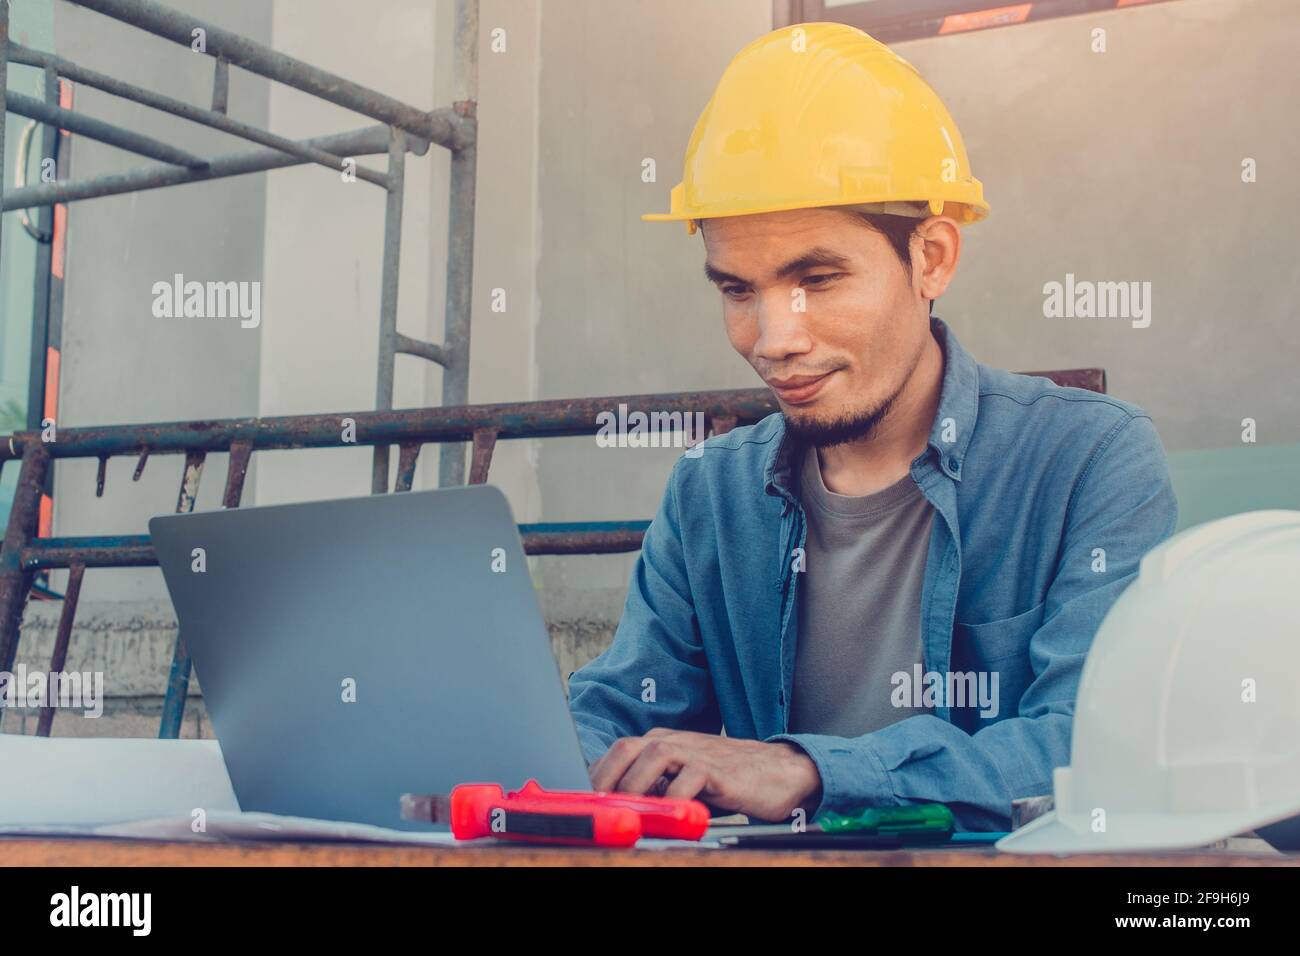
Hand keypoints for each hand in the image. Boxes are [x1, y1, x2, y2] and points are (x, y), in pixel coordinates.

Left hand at [588, 728, 822, 822]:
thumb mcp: (684, 781)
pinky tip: (670, 812)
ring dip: (635, 784)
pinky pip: (691, 777)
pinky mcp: (720, 770)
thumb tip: (618, 808)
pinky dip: (677, 795)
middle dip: (606, 777)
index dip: (595, 776)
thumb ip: (656, 787)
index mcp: (662, 743)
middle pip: (628, 747)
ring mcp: (697, 753)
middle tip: (598, 807)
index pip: (616, 752)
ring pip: (655, 755)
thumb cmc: (727, 780)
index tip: (582, 801)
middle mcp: (675, 742)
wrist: (780, 772)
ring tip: (628, 810)